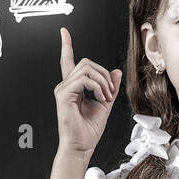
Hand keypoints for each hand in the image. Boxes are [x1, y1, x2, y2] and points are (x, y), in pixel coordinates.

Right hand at [55, 27, 120, 155]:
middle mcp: (65, 86)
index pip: (68, 61)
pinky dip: (98, 86)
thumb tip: (116, 71)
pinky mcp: (63, 95)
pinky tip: (101, 98)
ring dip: (103, 81)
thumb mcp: (105, 104)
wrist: (81, 146)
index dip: (66, 45)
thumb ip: (110, 87)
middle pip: (86, 63)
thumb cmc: (89, 129)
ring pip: (86, 69)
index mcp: (73, 87)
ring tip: (107, 97)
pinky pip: (84, 79)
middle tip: (110, 92)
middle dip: (103, 73)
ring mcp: (62, 89)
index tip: (64, 32)